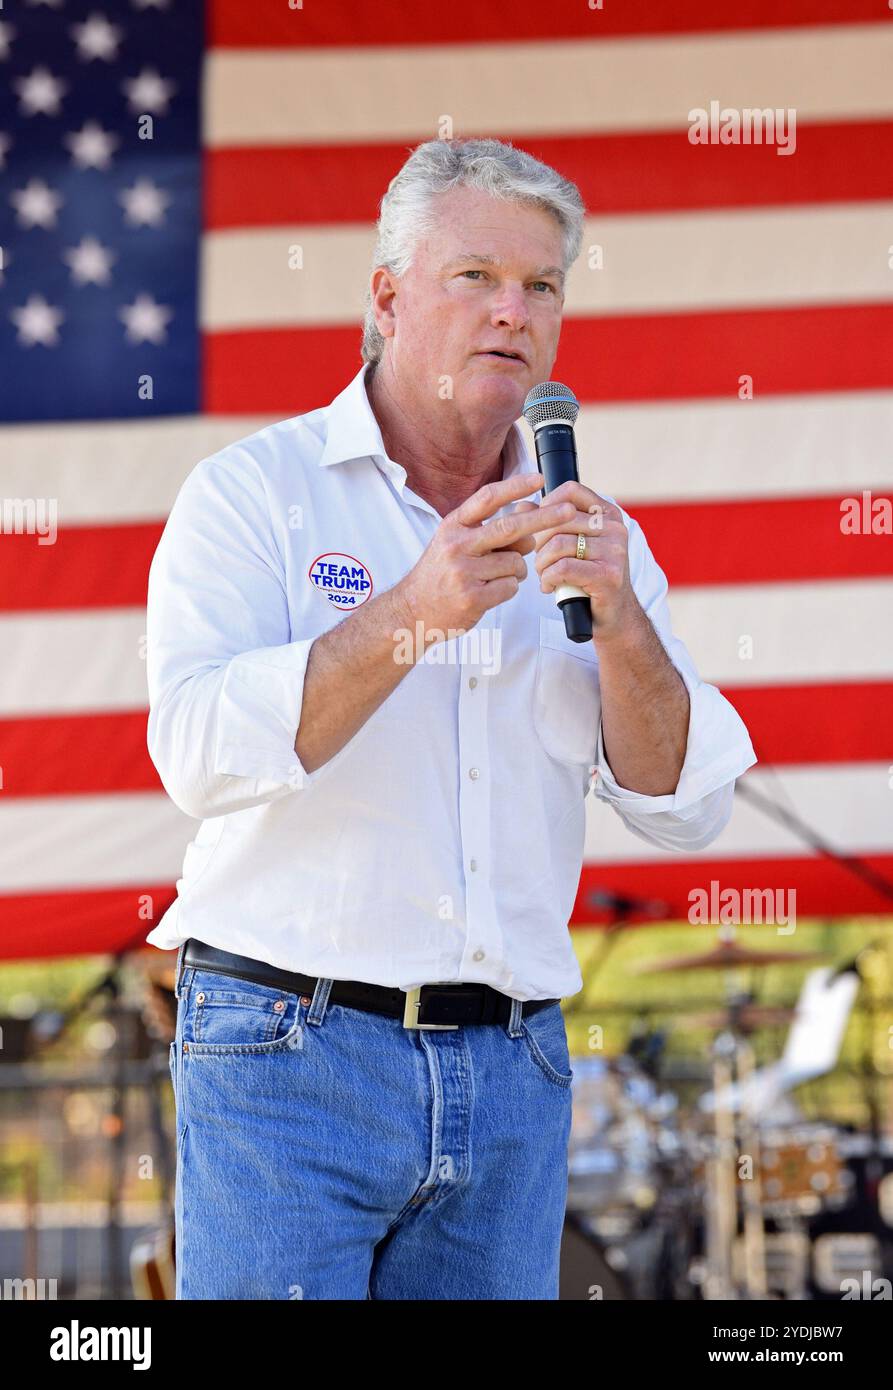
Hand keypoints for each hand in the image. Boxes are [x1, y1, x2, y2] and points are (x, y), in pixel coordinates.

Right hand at [396, 473, 575, 638]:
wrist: (414, 609)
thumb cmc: (441, 573)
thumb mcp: (456, 542)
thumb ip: (490, 530)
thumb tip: (530, 519)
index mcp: (453, 526)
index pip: (487, 499)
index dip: (515, 487)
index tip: (539, 479)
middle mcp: (457, 545)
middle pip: (510, 527)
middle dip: (544, 518)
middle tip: (568, 511)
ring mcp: (464, 572)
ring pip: (516, 563)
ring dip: (517, 569)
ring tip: (496, 575)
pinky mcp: (472, 598)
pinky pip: (510, 587)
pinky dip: (509, 588)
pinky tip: (491, 591)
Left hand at [513, 480, 636, 636]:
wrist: (613, 614)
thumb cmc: (588, 576)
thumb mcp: (570, 544)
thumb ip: (548, 522)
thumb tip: (521, 505)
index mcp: (607, 514)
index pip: (570, 491)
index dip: (546, 506)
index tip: (539, 529)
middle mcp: (614, 528)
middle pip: (558, 520)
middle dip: (539, 542)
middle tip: (540, 561)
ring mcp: (614, 551)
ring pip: (558, 545)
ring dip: (542, 564)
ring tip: (544, 575)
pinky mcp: (608, 575)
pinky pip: (563, 568)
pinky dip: (548, 578)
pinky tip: (549, 586)